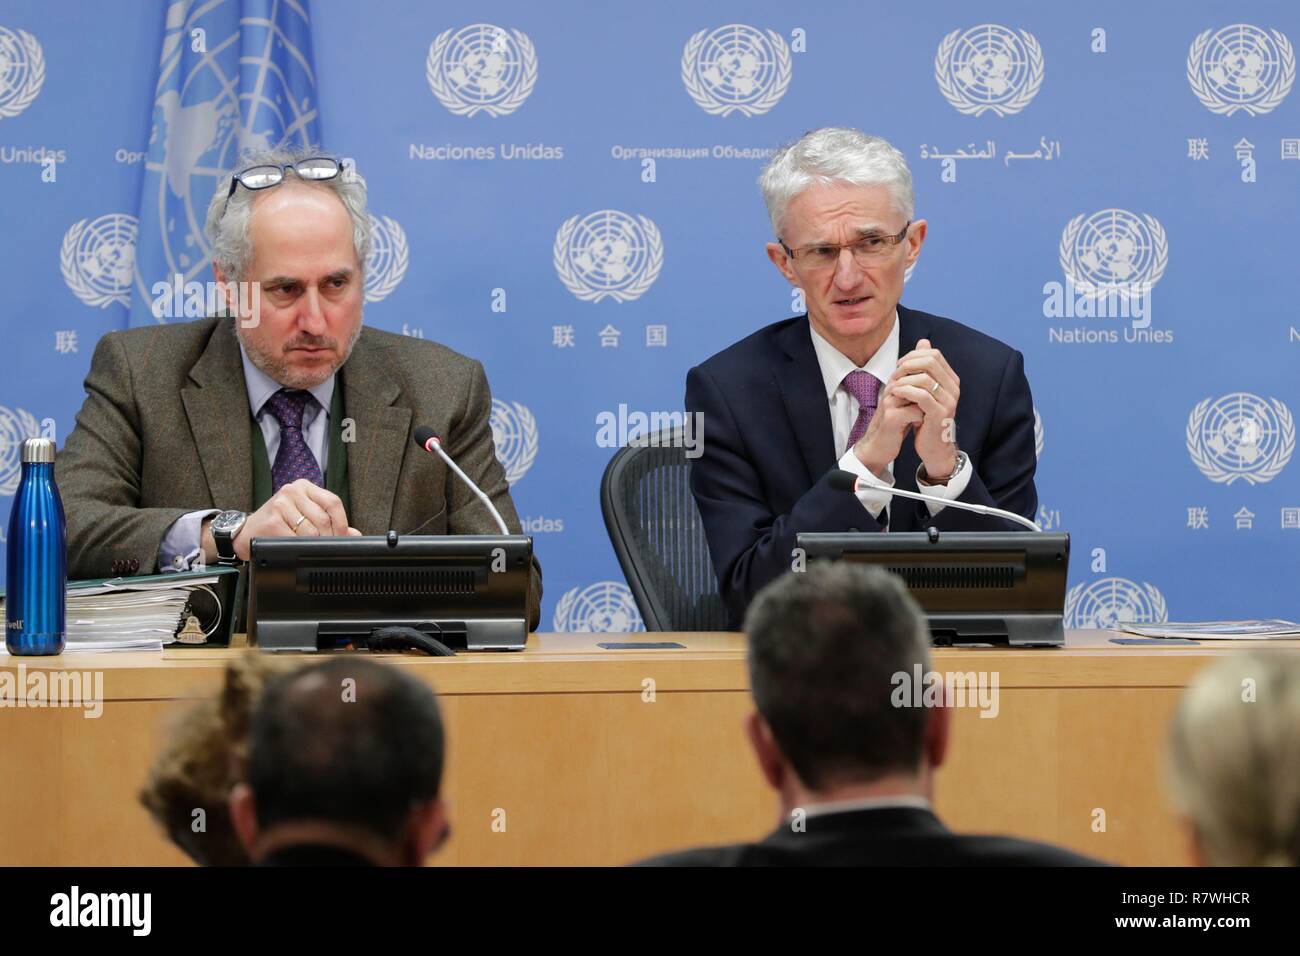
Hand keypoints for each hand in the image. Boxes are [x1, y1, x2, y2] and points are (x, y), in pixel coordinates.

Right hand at [229, 480, 360, 560]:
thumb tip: (355, 535)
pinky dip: (298, 548)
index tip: (342, 537)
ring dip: (314, 546)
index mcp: (304, 487)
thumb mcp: (304, 517)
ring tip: (307, 548)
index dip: (342, 523)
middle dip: (329, 539)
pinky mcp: (272, 520)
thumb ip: (329, 522)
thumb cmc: (278, 523)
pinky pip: (295, 540)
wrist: (246, 531)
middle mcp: (292, 491)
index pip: (333, 502)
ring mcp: (281, 504)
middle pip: (324, 519)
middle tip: (326, 549)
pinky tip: (292, 547)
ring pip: (311, 532)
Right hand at [851, 378, 924, 477]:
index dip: (930, 382)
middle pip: (919, 381)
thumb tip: (935, 381)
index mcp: (895, 384)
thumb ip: (915, 391)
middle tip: (931, 406)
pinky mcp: (892, 417)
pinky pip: (916, 412)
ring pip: (919, 395)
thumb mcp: (905, 404)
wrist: (877, 447)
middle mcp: (891, 390)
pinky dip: (921, 418)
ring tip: (923, 415)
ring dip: (926, 406)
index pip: (916, 371)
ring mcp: (890, 403)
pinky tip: (918, 424)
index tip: (934, 395)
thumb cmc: (894, 425)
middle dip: (930, 394)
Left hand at [888, 338, 959, 478]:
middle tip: (894, 373)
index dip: (913, 356)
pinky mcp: (939, 414)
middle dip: (908, 364)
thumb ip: (924, 368)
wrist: (932, 446)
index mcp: (951, 380)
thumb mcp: (924, 390)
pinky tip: (895, 393)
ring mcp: (948, 401)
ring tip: (892, 385)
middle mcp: (954, 388)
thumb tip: (923, 342)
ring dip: (904, 379)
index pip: (934, 355)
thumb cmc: (926, 417)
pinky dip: (905, 391)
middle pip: (930, 361)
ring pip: (925, 378)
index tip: (899, 365)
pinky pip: (921, 395)